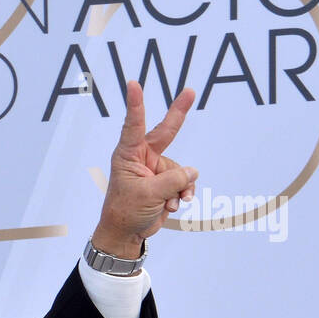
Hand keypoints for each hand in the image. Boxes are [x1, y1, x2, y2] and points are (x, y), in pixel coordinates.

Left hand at [92, 80, 198, 258]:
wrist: (127, 234)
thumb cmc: (126, 211)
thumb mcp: (148, 194)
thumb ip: (173, 180)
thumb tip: (192, 171)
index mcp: (128, 155)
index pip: (133, 125)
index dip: (136, 104)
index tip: (133, 84)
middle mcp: (143, 157)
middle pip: (166, 132)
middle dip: (179, 113)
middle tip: (190, 91)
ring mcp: (156, 169)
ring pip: (181, 169)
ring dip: (180, 187)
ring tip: (170, 201)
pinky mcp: (166, 182)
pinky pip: (184, 181)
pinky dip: (183, 193)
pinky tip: (175, 205)